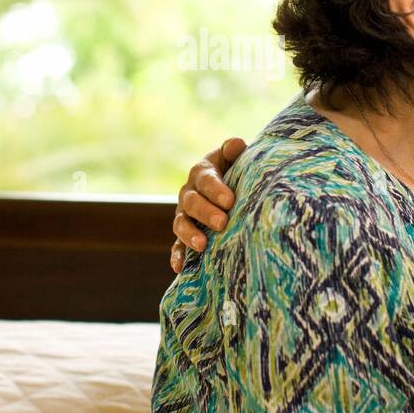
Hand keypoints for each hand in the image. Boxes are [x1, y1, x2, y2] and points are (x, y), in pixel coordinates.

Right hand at [169, 138, 244, 271]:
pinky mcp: (183, 233)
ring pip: (181, 223)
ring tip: (202, 246)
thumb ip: (234, 151)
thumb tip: (237, 144)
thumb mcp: (235, 158)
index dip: (216, 189)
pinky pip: (176, 245)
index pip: (206, 179)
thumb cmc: (236, 170)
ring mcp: (184, 214)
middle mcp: (189, 193)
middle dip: (206, 213)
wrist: (229, 188)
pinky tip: (179, 267)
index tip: (230, 201)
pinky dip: (177, 255)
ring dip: (189, 234)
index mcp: (202, 172)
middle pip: (192, 202)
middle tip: (222, 223)